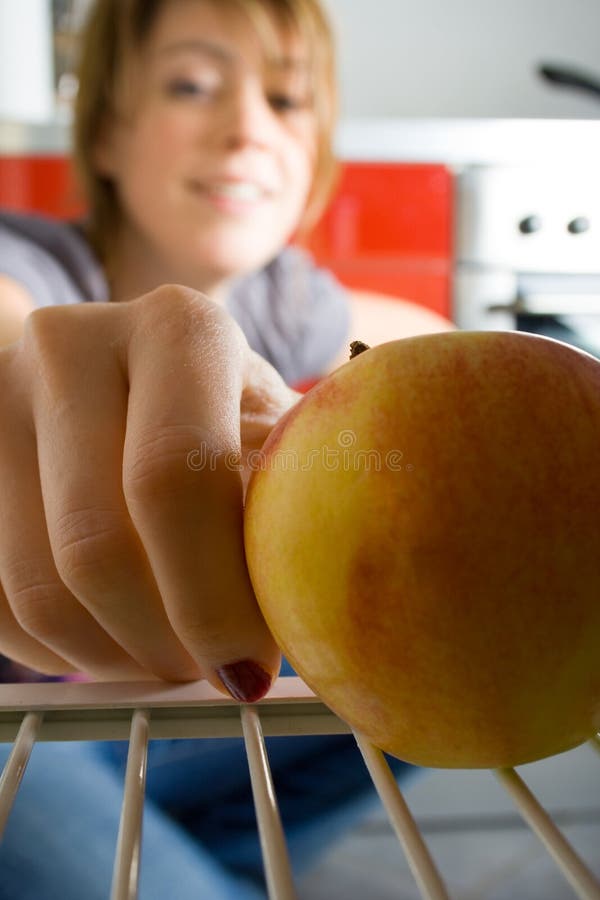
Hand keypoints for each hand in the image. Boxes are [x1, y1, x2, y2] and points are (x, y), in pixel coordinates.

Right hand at [0, 286, 298, 697]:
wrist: (128, 380)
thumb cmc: (227, 417)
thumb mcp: (275, 437)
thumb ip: (288, 507)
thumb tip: (308, 627)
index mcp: (176, 328)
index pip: (175, 476)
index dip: (211, 597)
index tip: (248, 671)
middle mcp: (72, 343)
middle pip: (95, 545)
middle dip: (162, 642)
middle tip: (209, 673)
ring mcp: (0, 396)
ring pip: (36, 588)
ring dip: (111, 658)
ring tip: (168, 659)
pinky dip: (56, 652)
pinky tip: (111, 644)